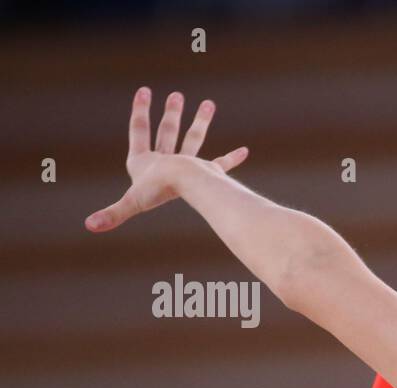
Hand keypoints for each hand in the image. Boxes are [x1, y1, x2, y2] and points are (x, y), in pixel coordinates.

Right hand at [85, 87, 248, 232]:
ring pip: (194, 139)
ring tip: (209, 104)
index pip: (139, 131)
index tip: (143, 90)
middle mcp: (166, 160)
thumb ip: (113, 214)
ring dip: (200, 122)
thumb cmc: (157, 190)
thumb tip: (90, 226)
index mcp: (145, 162)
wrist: (187, 183)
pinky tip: (245, 151)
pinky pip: (222, 163)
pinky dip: (232, 158)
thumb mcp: (131, 202)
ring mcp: (189, 164)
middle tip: (175, 95)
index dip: (139, 112)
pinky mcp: (208, 172)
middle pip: (168, 132)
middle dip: (170, 114)